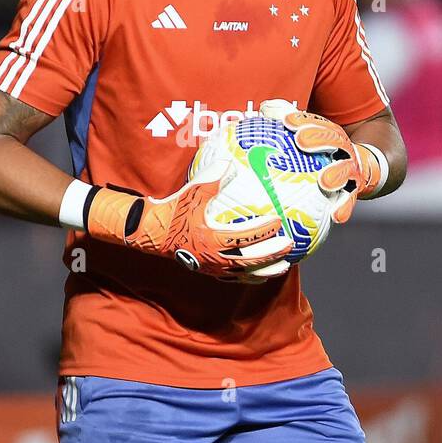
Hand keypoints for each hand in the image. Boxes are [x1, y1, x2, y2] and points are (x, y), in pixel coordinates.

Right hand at [87, 163, 293, 277]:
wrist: (151, 234)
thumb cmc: (172, 212)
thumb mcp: (192, 193)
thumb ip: (213, 179)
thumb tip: (231, 164)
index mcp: (214, 239)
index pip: (247, 237)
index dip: (265, 230)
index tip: (279, 221)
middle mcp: (216, 258)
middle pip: (252, 261)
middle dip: (273, 254)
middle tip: (290, 245)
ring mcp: (212, 269)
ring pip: (245, 274)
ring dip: (265, 271)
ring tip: (282, 266)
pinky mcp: (208, 272)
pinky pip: (233, 278)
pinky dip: (248, 276)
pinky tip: (257, 273)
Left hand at [259, 99, 383, 223]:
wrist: (366, 167)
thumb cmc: (328, 151)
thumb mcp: (311, 134)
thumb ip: (290, 121)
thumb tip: (267, 108)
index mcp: (330, 135)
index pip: (317, 123)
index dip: (303, 120)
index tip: (288, 121)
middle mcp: (342, 150)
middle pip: (334, 140)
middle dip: (319, 139)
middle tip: (301, 140)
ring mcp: (350, 171)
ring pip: (346, 170)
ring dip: (336, 174)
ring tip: (325, 180)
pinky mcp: (353, 192)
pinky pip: (349, 201)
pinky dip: (344, 207)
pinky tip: (336, 215)